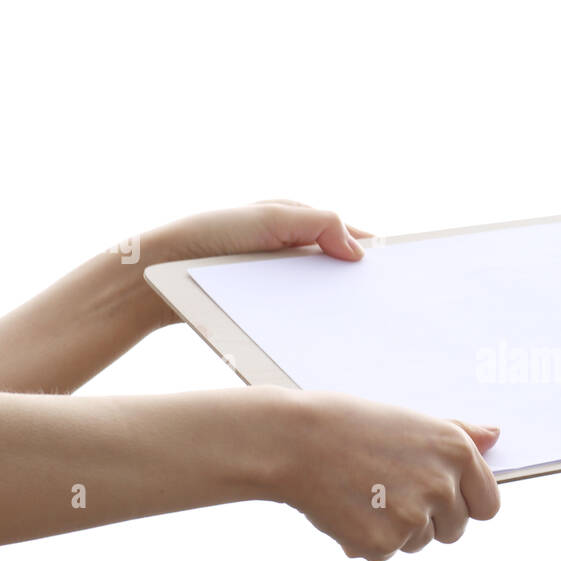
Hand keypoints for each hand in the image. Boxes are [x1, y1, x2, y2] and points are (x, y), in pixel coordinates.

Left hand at [138, 200, 372, 326]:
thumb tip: (360, 251)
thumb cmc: (208, 236)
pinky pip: (301, 320)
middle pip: (340, 272)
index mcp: (297, 223)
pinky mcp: (266, 311)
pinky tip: (330, 342)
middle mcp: (292, 253)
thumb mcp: (268, 218)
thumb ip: (319, 223)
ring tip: (365, 329)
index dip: (375, 254)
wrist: (159, 274)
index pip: (349, 238)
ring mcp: (279, 284)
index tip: (401, 273)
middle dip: (362, 287)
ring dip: (341, 312)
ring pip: (323, 300)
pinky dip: (318, 328)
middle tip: (388, 307)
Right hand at [269, 390, 500, 560]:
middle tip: (388, 490)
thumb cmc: (352, 426)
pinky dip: (365, 541)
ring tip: (362, 493)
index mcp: (457, 452)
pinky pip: (385, 554)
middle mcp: (443, 485)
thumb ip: (459, 433)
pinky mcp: (383, 543)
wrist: (294, 442)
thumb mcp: (412, 420)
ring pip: (419, 543)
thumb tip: (496, 436)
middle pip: (455, 530)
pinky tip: (345, 509)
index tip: (439, 499)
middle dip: (428, 520)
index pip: (488, 505)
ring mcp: (414, 517)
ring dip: (395, 529)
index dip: (464, 505)